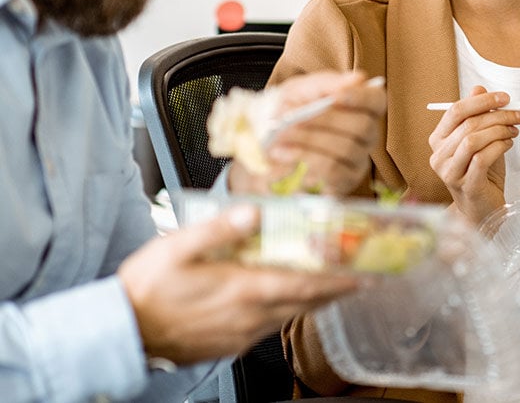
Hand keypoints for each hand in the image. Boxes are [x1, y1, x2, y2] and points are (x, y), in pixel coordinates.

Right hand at [119, 205, 358, 363]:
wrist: (120, 332)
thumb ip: (219, 228)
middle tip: (358, 280)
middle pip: (303, 304)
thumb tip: (252, 212)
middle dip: (333, 292)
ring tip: (330, 288)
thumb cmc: (146, 288)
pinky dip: (286, 313)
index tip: (362, 276)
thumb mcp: (178, 246)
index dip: (336, 281)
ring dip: (312, 303)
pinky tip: (285, 303)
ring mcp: (238, 335)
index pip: (303, 286)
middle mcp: (247, 316)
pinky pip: (267, 329)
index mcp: (242, 289)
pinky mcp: (227, 344)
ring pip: (287, 318)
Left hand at [228, 71, 383, 195]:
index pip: (377, 101)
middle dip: (325, 121)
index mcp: (361, 108)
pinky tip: (285, 155)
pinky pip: (333, 172)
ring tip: (281, 137)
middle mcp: (366, 135)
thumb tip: (358, 78)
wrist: (261, 144)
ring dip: (309, 141)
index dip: (361, 98)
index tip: (335, 97)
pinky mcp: (343, 183)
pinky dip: (305, 160)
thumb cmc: (289, 112)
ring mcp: (358, 161)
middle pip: (362, 126)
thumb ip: (326, 84)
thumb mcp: (300, 90)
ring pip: (345, 149)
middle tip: (292, 119)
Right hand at [428, 86, 519, 224]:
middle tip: (519, 114)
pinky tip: (508, 144)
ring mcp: (449, 172)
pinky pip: (482, 158)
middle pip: (468, 124)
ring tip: (514, 130)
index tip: (504, 97)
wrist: (483, 209)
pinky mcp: (466, 185)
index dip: (481, 100)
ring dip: (499, 130)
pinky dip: (499, 146)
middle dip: (498, 115)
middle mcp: (439, 155)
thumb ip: (478, 115)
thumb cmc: (481, 173)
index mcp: (438, 139)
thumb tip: (479, 89)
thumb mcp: (481, 139)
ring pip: (473, 140)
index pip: (455, 111)